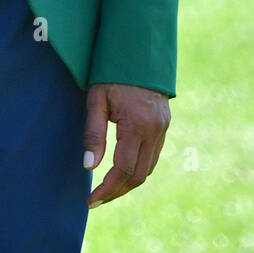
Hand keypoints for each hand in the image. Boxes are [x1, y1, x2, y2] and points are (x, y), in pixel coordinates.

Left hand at [83, 82, 170, 207]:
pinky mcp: (164, 126)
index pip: (123, 169)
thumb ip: (93, 133)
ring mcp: (163, 129)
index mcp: (138, 124)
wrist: (139, 51)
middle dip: (116, 192)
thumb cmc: (112, 73)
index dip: (107, 189)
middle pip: (138, 176)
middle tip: (96, 201)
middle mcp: (155, 130)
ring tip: (106, 190)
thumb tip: (89, 166)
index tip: (90, 200)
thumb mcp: (96, 99)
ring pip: (148, 169)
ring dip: (128, 184)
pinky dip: (138, 169)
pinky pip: (153, 157)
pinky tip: (122, 172)